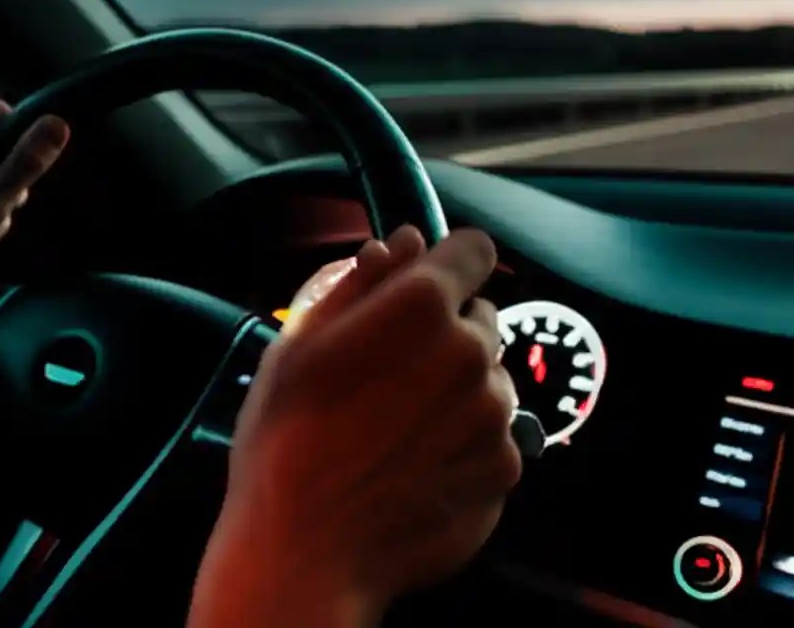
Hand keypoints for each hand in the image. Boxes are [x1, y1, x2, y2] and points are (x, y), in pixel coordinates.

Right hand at [190, 226, 520, 626]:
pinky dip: (463, 444)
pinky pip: (493, 437)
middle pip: (480, 318)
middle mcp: (473, 353)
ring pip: (487, 380)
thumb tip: (401, 241)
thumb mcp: (298, 343)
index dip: (447, 263)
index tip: (425, 285)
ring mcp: (495, 415)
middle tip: (389, 375)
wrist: (306, 552)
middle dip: (445, 334)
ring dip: (455, 392)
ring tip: (395, 429)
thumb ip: (359, 280)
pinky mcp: (505, 467)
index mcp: (421, 308)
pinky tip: (413, 465)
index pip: (473, 250)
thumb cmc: (287, 442)